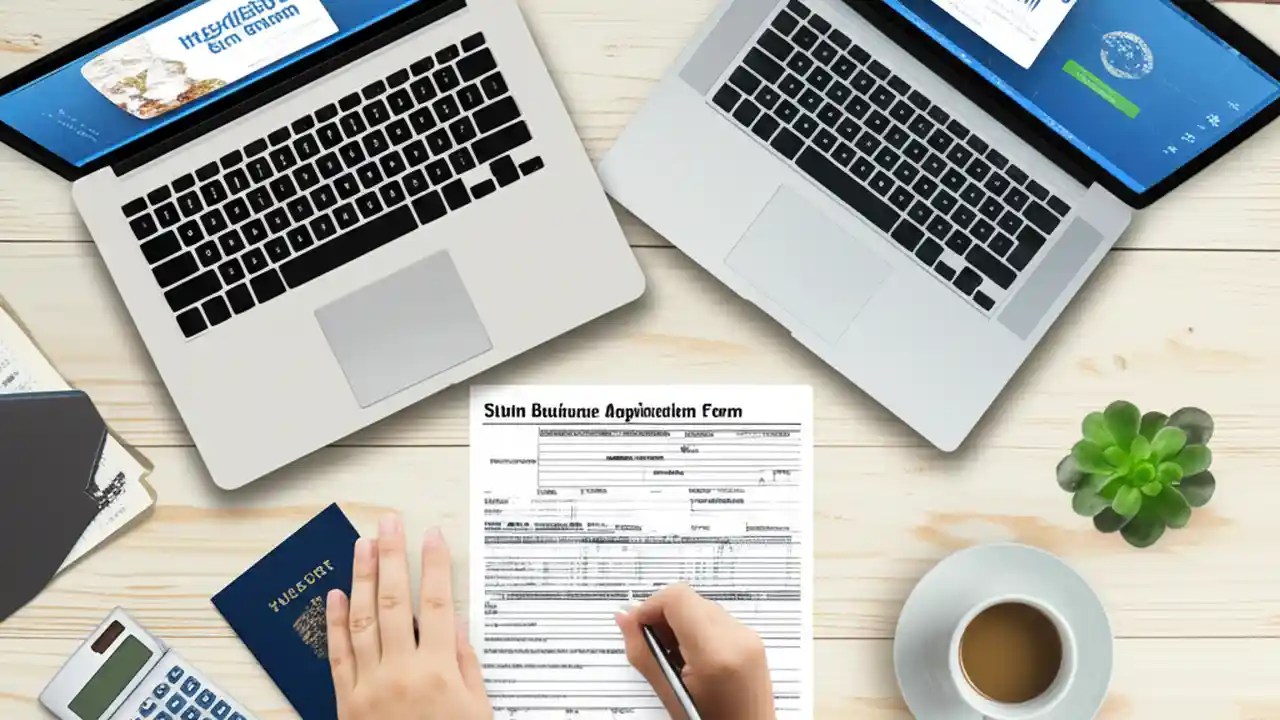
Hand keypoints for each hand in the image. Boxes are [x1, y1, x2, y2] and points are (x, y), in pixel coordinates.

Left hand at [326, 514, 491, 719]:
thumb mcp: (478, 712)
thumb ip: (467, 667)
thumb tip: (457, 626)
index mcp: (439, 671)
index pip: (438, 604)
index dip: (435, 566)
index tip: (432, 536)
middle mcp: (401, 672)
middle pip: (395, 601)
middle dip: (392, 557)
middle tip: (389, 523)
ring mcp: (370, 686)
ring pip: (363, 620)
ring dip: (361, 578)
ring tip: (362, 544)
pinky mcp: (347, 703)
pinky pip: (338, 656)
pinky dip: (334, 623)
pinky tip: (334, 595)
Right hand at [615, 584, 775, 719]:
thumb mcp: (668, 693)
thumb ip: (642, 652)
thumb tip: (624, 618)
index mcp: (715, 653)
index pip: (677, 597)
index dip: (650, 606)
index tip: (639, 626)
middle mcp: (738, 638)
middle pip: (688, 600)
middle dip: (664, 617)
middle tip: (654, 647)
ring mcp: (749, 638)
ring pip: (701, 607)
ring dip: (680, 623)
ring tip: (674, 658)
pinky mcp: (753, 641)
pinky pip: (717, 619)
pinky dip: (697, 631)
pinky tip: (692, 659)